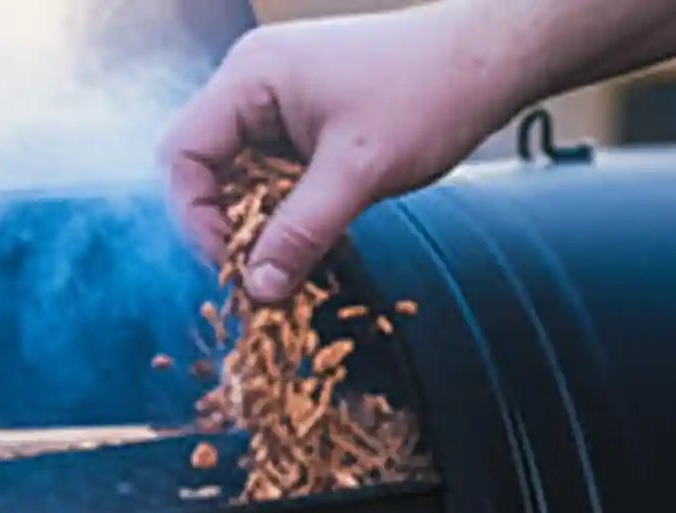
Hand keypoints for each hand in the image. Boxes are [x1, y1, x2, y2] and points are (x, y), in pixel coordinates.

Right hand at [159, 1, 532, 301]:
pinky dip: (288, 209)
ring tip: (290, 261)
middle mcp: (254, 82)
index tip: (231, 266)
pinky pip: (275, 172)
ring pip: (243, 174)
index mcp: (251, 77)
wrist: (492, 60)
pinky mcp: (308, 119)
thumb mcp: (360, 173)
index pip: (183, 152)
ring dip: (261, 221)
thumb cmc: (430, 94)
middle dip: (228, 224)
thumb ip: (302, 232)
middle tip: (259, 274)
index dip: (195, 216)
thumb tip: (258, 290)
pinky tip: (314, 237)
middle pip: (206, 165)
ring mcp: (280, 99)